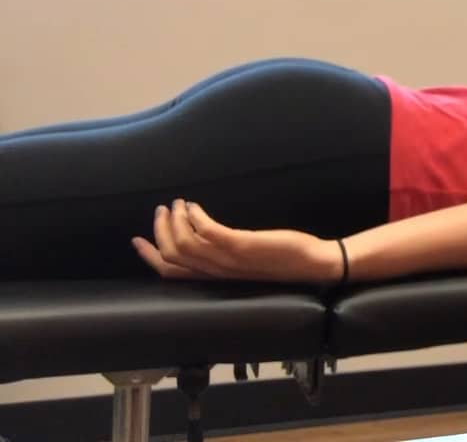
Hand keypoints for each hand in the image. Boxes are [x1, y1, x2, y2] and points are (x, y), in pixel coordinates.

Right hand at [133, 198, 340, 283]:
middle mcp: (217, 272)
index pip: (171, 272)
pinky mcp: (242, 246)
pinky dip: (195, 216)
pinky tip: (195, 206)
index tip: (137, 239)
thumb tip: (208, 236)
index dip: (150, 256)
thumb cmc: (283, 260)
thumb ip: (225, 253)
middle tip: (160, 211)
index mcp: (215, 278)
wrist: (315, 264)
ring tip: (177, 204)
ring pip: (184, 244)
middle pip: (172, 257)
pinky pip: (208, 232)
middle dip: (159, 232)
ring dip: (175, 221)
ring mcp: (229, 260)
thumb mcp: (247, 260)